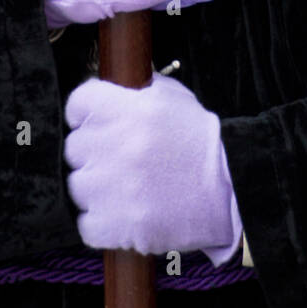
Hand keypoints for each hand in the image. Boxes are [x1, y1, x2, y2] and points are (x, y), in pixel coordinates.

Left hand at [64, 72, 242, 263]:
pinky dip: (100, 221)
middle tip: (117, 157)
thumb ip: (137, 90)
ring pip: (78, 185)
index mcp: (132, 110)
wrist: (231, 192)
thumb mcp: (173, 99)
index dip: (84, 113)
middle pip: (75, 147)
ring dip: (95, 187)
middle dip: (93, 151)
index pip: (78, 103)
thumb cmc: (200, 143)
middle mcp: (119, 146)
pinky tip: (122, 212)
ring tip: (123, 186)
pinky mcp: (119, 225)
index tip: (92, 121)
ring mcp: (116, 188)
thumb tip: (111, 82)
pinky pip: (87, 223)